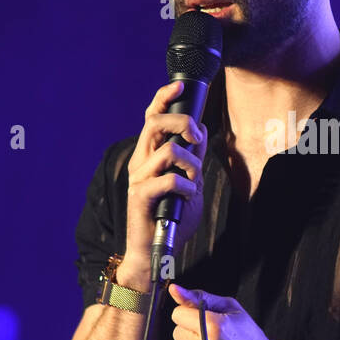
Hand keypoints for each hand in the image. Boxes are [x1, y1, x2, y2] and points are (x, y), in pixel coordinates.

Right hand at [121, 80, 207, 285]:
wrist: (153, 250)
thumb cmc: (170, 216)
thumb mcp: (188, 181)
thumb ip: (191, 157)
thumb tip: (200, 132)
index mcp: (149, 154)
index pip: (151, 117)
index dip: (163, 99)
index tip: (179, 89)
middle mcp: (140, 162)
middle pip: (155, 123)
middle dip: (183, 124)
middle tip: (197, 139)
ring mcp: (138, 178)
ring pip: (167, 151)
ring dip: (191, 163)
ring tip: (195, 180)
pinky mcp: (141, 197)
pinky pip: (169, 180)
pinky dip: (186, 186)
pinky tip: (188, 196)